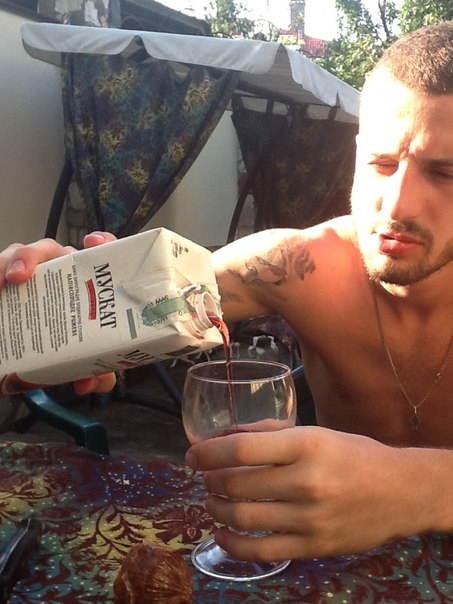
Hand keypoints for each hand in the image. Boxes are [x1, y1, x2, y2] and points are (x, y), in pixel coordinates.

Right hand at [0, 231, 116, 393]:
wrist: (44, 358)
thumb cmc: (76, 347)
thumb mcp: (90, 362)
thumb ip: (97, 372)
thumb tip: (87, 383)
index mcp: (88, 283)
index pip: (100, 254)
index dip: (101, 244)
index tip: (93, 244)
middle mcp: (61, 272)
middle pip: (50, 250)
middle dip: (33, 255)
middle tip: (20, 275)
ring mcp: (33, 275)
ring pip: (19, 255)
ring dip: (7, 263)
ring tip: (0, 282)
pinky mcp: (10, 283)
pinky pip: (1, 271)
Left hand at [186, 426, 428, 560]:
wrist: (400, 492)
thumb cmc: (354, 455)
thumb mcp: (315, 432)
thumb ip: (270, 433)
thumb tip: (225, 438)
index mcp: (306, 445)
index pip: (241, 449)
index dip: (208, 452)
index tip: (192, 455)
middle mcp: (306, 481)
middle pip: (236, 484)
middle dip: (209, 479)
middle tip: (204, 476)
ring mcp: (309, 519)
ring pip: (242, 518)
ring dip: (216, 508)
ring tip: (212, 499)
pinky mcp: (313, 547)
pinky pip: (261, 551)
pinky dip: (232, 544)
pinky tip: (222, 533)